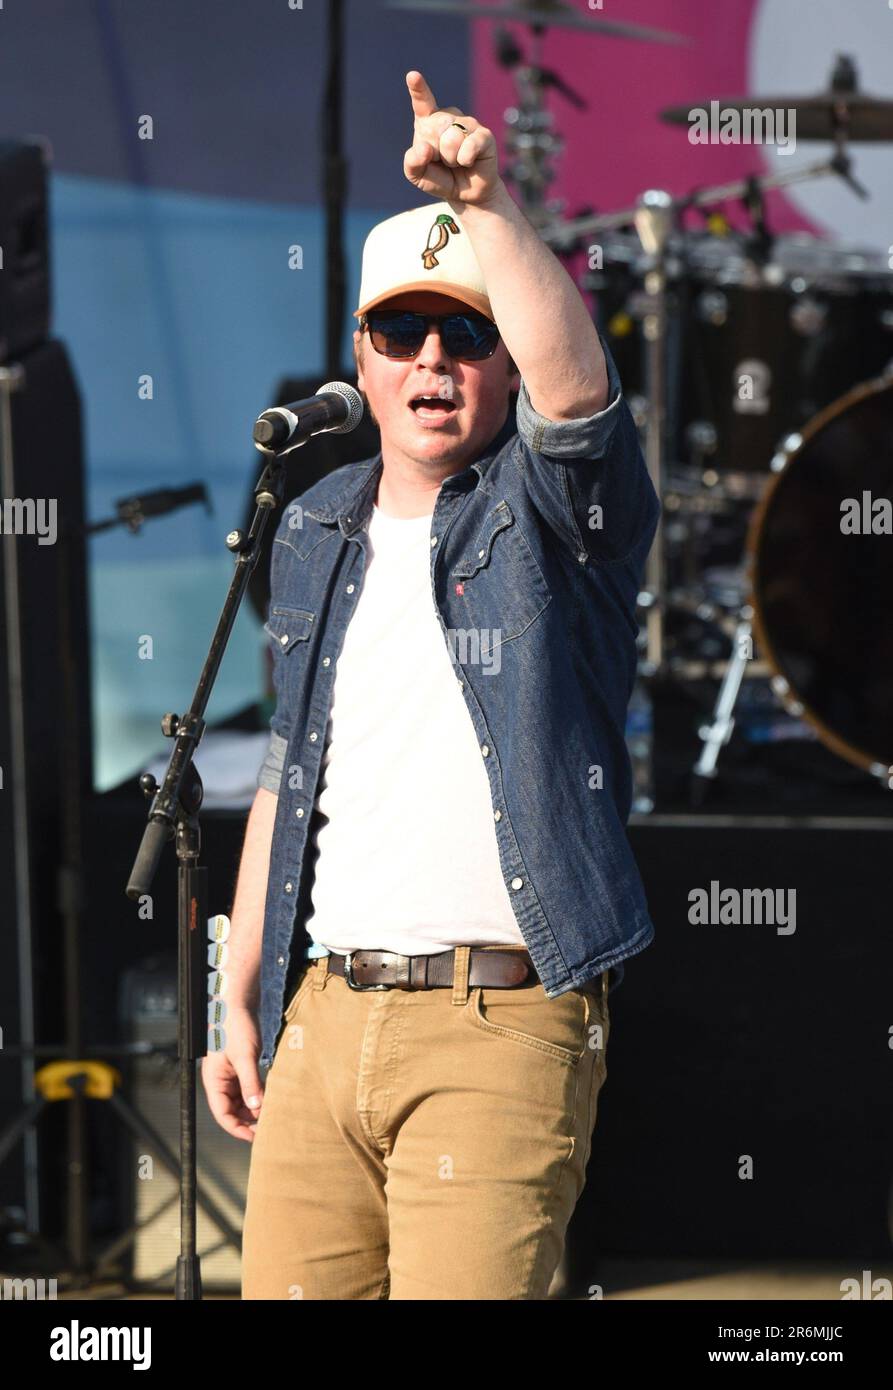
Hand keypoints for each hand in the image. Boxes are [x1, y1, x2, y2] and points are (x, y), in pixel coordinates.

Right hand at [201, 1005, 264, 1142]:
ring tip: (273, 1115)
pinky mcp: (240, 1067)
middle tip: (269, 1128)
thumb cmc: (237, 1027)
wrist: (239, 1003)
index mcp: (214, 1081)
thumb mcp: (245, 1056)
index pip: (223, 1115)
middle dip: (248, 1121)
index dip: (238, 1129)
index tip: (257, 1137)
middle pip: (232, 1111)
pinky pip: (247, 1089)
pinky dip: (257, 1096)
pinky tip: (271, 1099)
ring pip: (241, 1102)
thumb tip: (257, 1109)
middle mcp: (220, 1081)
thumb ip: (250, 1083)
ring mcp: (230, 1075)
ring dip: (254, 1110)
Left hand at [403, 70, 501, 206]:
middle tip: (444, 161)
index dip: (418, 89)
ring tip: (456, 162)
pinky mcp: (484, 135)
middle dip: (435, 152)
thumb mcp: (418, 175)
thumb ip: (412, 163)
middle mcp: (448, 117)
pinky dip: (464, 160)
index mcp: (428, 122)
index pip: (422, 103)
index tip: (413, 76)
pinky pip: (468, 147)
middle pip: (434, 127)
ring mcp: (468, 123)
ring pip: (450, 138)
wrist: (466, 193)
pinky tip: (468, 162)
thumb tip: (424, 149)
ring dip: (450, 159)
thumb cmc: (441, 178)